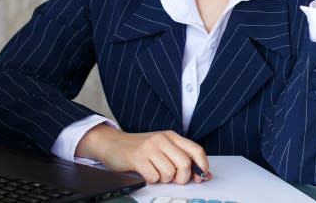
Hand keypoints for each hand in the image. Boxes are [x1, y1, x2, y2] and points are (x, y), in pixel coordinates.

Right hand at [76, 125, 210, 184]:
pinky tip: (146, 173)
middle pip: (185, 164)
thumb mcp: (162, 147)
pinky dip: (151, 180)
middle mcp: (162, 139)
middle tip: (174, 179)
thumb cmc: (139, 148)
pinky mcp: (138, 158)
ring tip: (156, 173)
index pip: (196, 150)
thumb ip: (180, 157)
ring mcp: (150, 148)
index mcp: (171, 136)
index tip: (201, 176)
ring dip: (164, 179)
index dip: (202, 166)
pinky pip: (153, 177)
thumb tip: (202, 174)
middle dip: (182, 178)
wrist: (113, 143)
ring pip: (169, 173)